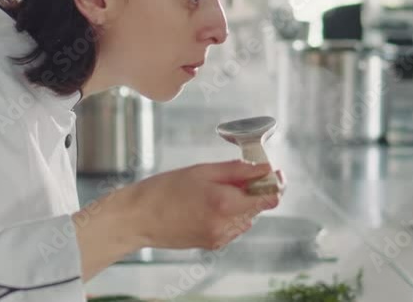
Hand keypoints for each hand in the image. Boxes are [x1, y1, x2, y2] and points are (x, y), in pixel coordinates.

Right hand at [123, 160, 282, 250]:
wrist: (139, 218)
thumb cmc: (164, 190)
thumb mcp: (202, 171)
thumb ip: (237, 170)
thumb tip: (263, 168)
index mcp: (225, 203)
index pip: (268, 198)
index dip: (274, 183)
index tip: (271, 173)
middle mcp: (226, 225)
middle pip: (258, 207)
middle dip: (251, 190)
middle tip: (232, 176)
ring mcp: (220, 237)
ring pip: (246, 217)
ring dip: (239, 203)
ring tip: (212, 192)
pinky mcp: (213, 244)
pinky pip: (232, 227)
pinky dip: (227, 215)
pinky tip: (206, 206)